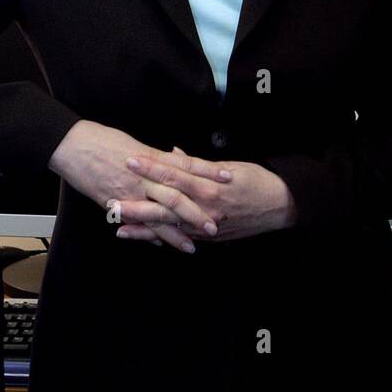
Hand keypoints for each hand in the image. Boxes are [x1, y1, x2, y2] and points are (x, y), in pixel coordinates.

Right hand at [47, 121, 231, 254]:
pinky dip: (150, 233)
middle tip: (218, 223)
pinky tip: (162, 244)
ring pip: (159, 214)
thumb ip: (156, 157)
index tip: (228, 177)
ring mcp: (129, 191)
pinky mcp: (114, 203)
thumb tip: (175, 159)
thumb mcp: (134, 143)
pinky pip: (136, 221)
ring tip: (194, 245)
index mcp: (151, 158)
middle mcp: (144, 176)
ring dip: (177, 231)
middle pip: (178, 194)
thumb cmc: (102, 139)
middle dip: (198, 210)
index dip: (208, 171)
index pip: (186, 165)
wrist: (73, 145)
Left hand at [116, 148, 297, 245]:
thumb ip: (197, 164)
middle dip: (137, 202)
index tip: (129, 160)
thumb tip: (172, 153)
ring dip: (142, 225)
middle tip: (111, 199)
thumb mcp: (229, 167)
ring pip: (168, 226)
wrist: (279, 207)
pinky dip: (160, 238)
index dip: (150, 167)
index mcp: (208, 186)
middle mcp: (204, 208)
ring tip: (118, 223)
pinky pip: (180, 237)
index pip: (173, 174)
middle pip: (164, 204)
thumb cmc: (256, 181)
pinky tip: (142, 238)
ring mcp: (205, 225)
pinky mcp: (208, 237)